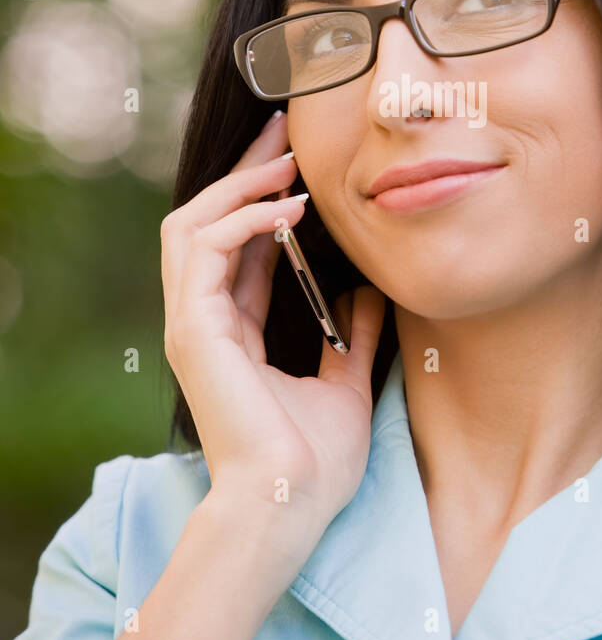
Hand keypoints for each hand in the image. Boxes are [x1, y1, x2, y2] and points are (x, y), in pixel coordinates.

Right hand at [160, 110, 385, 563]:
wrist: (290, 510)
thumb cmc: (314, 465)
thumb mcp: (346, 385)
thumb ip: (353, 337)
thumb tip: (373, 291)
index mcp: (232, 333)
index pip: (238, 246)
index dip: (264, 198)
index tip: (300, 159)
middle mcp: (204, 322)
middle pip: (203, 220)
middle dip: (242, 171)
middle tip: (285, 130)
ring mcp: (192, 325)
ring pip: (190, 225)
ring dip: (238, 186)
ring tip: (287, 162)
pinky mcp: (193, 331)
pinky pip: (205, 250)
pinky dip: (243, 220)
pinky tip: (289, 209)